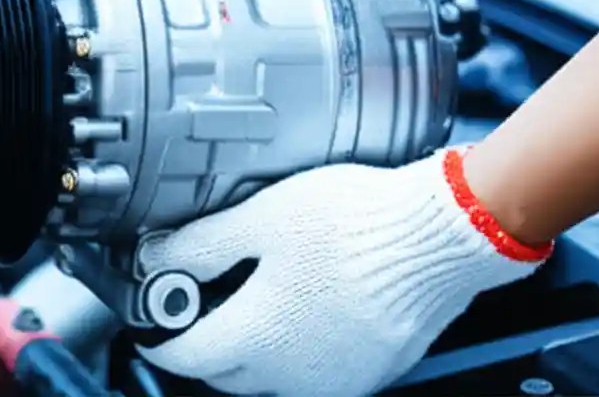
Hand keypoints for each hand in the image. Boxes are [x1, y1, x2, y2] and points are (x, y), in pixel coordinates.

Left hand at [138, 148, 550, 396]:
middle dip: (208, 347)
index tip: (156, 324)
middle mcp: (294, 374)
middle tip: (205, 306)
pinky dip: (302, 354)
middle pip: (227, 375)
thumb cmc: (357, 222)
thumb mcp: (263, 217)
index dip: (162, 340)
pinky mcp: (373, 373)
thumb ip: (203, 245)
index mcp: (258, 338)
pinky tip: (310, 313)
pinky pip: (319, 376)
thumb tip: (158, 259)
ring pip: (274, 382)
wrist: (442, 232)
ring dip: (256, 355)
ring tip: (261, 304)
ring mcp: (338, 380)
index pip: (186, 357)